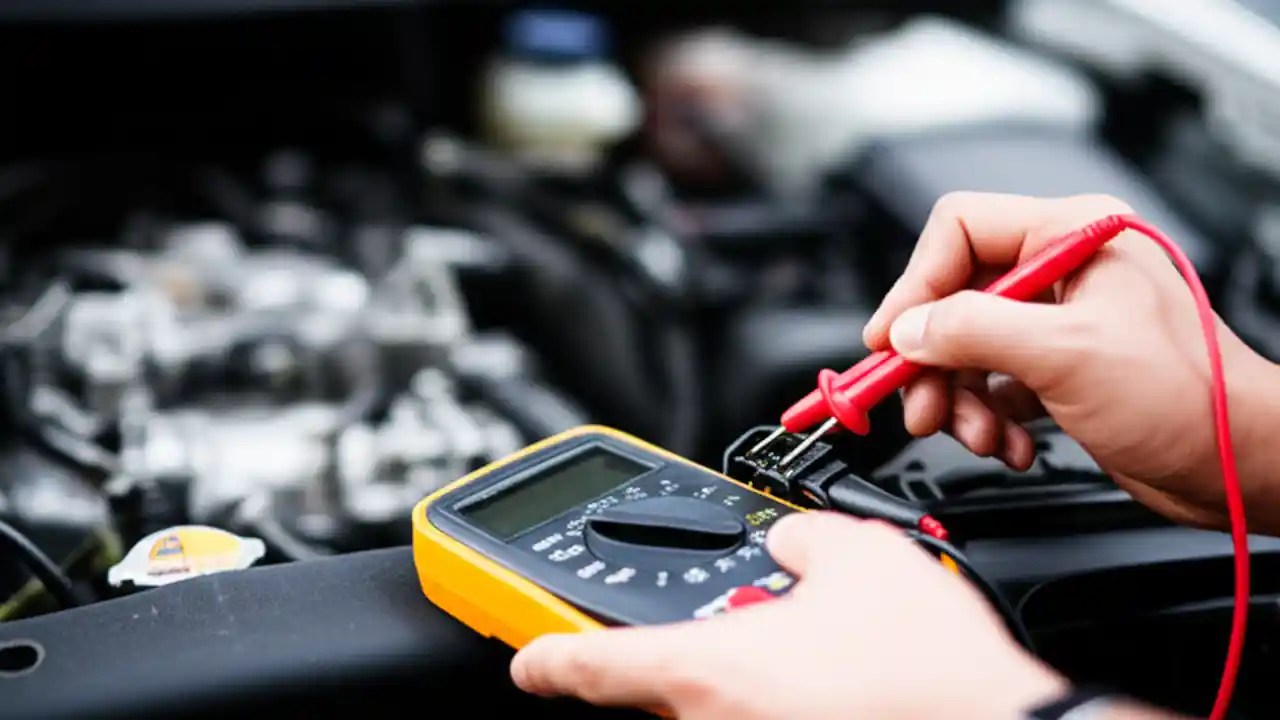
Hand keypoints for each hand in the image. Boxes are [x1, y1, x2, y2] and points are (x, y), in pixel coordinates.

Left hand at [511, 512, 1065, 719]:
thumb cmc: (928, 671)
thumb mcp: (856, 554)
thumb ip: (796, 535)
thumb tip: (789, 542)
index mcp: (704, 667)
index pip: (584, 665)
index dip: (543, 652)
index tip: (525, 655)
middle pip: (657, 684)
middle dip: (679, 646)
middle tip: (722, 615)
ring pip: (715, 707)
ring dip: (740, 673)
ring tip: (807, 641)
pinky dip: (775, 697)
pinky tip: (830, 677)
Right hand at [862, 192, 1279, 531]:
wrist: (1239, 466)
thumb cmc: (1189, 397)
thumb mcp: (1065, 353)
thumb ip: (972, 330)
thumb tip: (907, 330)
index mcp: (1072, 234)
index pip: (960, 231)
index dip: (915, 285)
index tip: (889, 339)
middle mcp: (1061, 271)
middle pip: (954, 298)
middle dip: (933, 361)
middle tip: (920, 405)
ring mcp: (1059, 322)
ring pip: (967, 349)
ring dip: (960, 401)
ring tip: (976, 436)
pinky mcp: (1059, 369)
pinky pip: (993, 386)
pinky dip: (988, 421)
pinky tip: (1010, 445)